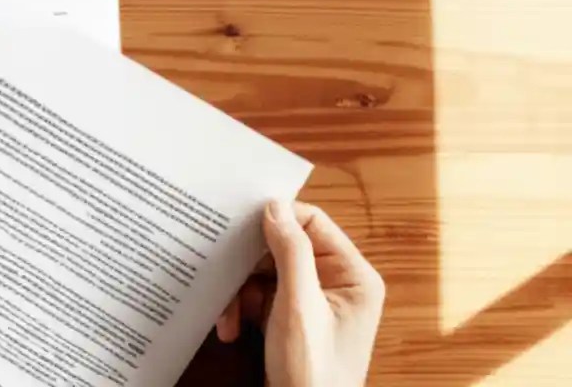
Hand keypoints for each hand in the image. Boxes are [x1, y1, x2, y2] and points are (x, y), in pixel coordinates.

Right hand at [215, 201, 384, 386]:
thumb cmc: (313, 373)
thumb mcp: (298, 307)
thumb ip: (290, 252)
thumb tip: (274, 207)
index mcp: (353, 275)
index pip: (313, 224)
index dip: (275, 221)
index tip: (239, 225)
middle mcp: (337, 284)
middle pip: (283, 248)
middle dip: (249, 268)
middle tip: (225, 276)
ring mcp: (313, 302)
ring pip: (265, 273)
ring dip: (240, 293)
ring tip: (227, 318)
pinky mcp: (292, 319)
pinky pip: (261, 297)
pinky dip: (241, 310)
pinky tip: (229, 328)